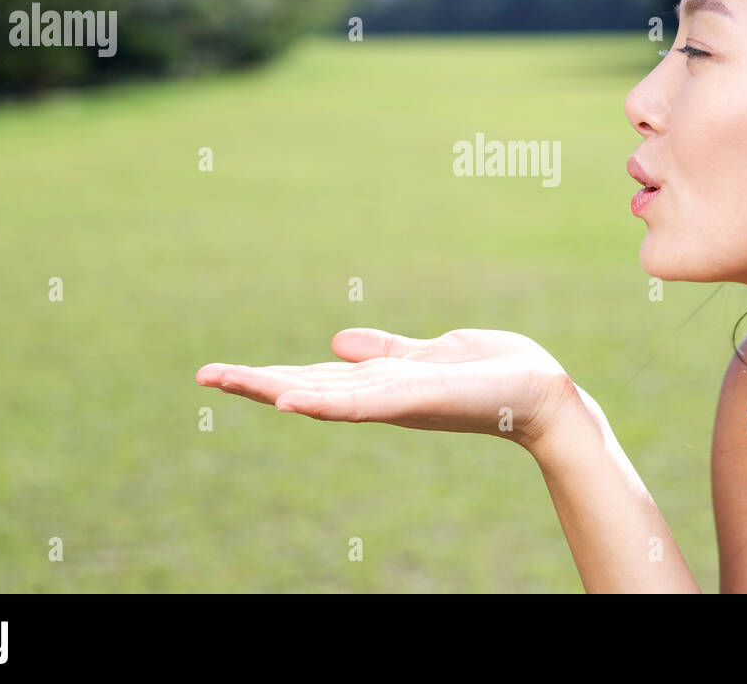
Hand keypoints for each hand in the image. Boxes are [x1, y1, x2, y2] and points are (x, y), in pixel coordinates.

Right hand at [195, 328, 578, 449]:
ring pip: (326, 396)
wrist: (543, 394)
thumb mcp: (432, 354)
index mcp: (382, 382)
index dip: (269, 375)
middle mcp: (382, 396)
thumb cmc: (494, 373)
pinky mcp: (420, 398)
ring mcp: (398, 400)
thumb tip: (336, 342)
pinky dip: (328, 403)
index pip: (314, 378)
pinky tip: (293, 401)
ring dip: (278, 389)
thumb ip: (387, 351)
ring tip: (229, 381)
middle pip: (308, 387)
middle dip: (256, 383)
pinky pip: (367, 403)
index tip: (220, 372)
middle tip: (203, 376)